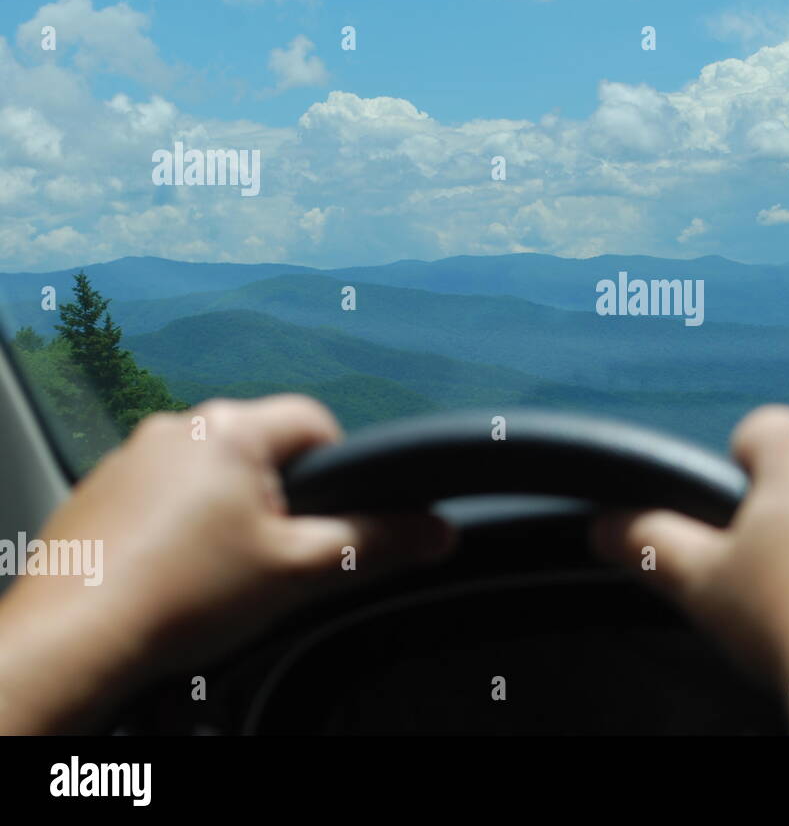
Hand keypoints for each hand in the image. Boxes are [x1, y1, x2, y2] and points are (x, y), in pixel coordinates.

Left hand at [0, 395, 453, 732]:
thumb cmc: (182, 599)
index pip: (315, 422)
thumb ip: (378, 543)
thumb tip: (438, 530)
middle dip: (277, 500)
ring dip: (225, 511)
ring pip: (211, 473)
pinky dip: (177, 526)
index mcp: (231, 431)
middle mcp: (178, 427)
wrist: (76, 640)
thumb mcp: (302, 572)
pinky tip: (174, 574)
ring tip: (217, 574)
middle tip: (272, 559)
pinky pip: (162, 493)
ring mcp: (131, 455)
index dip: (337, 472)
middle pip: (262, 450)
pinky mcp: (100, 490)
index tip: (327, 520)